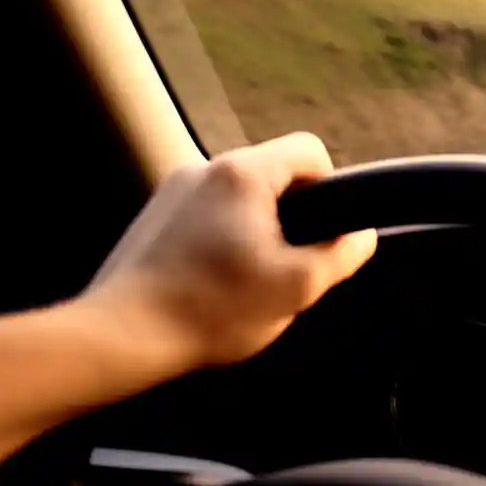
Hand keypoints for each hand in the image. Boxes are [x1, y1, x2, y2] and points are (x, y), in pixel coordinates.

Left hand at [83, 132, 376, 369]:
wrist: (123, 335)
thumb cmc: (213, 308)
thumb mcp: (297, 287)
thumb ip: (341, 255)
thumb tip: (361, 236)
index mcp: (244, 174)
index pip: (309, 150)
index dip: (330, 188)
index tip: (321, 234)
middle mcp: (206, 168)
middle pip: (274, 175)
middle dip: (290, 216)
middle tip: (287, 266)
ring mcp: (172, 189)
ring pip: (239, 198)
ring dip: (254, 230)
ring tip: (246, 281)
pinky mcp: (153, 217)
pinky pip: (206, 215)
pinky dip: (220, 240)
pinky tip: (212, 285)